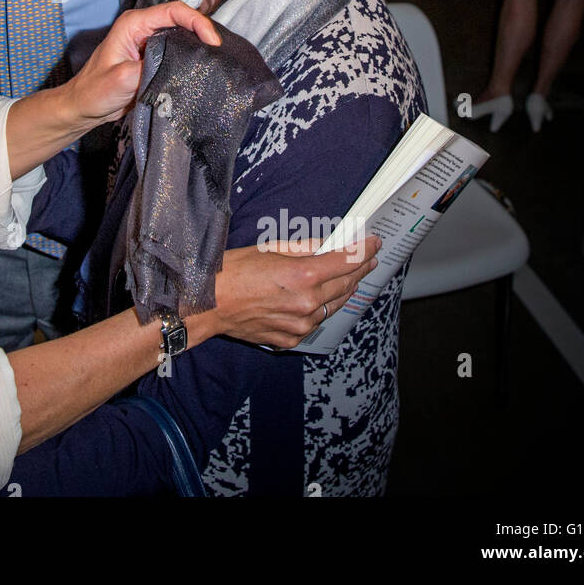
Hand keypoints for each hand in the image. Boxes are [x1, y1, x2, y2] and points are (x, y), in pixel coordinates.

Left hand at [67, 1, 219, 126]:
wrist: (84, 106)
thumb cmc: (93, 91)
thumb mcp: (119, 80)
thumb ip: (145, 68)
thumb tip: (172, 63)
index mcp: (133, 24)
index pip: (173, 11)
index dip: (197, 22)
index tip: (212, 42)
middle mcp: (142, 28)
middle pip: (181, 20)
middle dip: (202, 32)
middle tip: (217, 52)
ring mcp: (149, 42)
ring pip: (181, 35)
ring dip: (197, 45)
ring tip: (213, 60)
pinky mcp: (154, 57)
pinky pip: (177, 51)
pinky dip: (190, 57)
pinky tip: (199, 68)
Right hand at [204, 236, 381, 347]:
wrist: (208, 304)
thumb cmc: (233, 271)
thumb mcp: (271, 249)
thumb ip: (305, 249)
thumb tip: (327, 245)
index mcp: (304, 276)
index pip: (348, 262)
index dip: (366, 251)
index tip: (375, 244)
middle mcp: (308, 303)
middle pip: (346, 285)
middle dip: (360, 270)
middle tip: (367, 259)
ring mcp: (301, 325)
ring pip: (333, 306)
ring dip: (340, 291)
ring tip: (343, 278)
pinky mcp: (291, 340)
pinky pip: (314, 323)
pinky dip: (318, 310)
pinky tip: (313, 300)